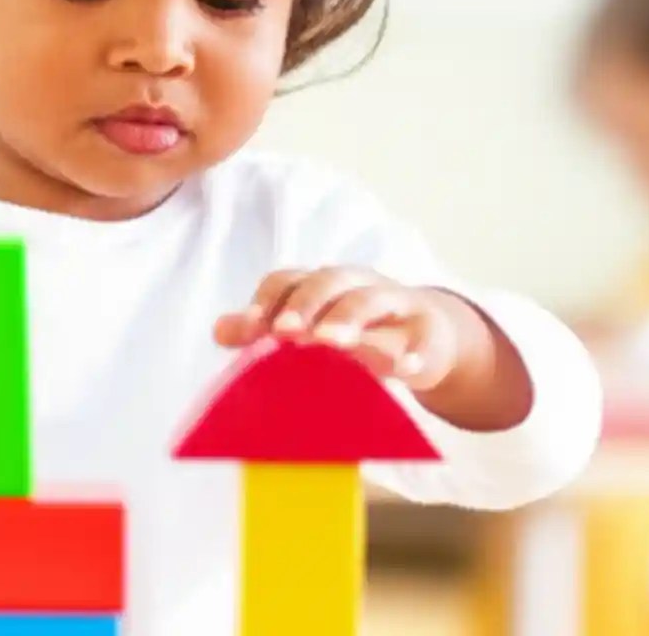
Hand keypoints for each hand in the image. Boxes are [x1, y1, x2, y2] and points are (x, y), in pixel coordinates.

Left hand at [214, 267, 460, 391]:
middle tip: (287, 331)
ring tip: (331, 343)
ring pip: (373, 302)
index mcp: (321, 284)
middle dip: (307, 304)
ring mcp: (395, 305)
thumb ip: (266, 330)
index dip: (268, 300)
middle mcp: (356, 285)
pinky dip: (412, 352)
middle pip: (329, 282)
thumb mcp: (313, 329)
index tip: (251, 329)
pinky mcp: (428, 335)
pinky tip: (401, 369)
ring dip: (350, 320)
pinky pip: (421, 339)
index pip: (289, 280)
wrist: (426, 336)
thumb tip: (219, 330)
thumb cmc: (355, 331)